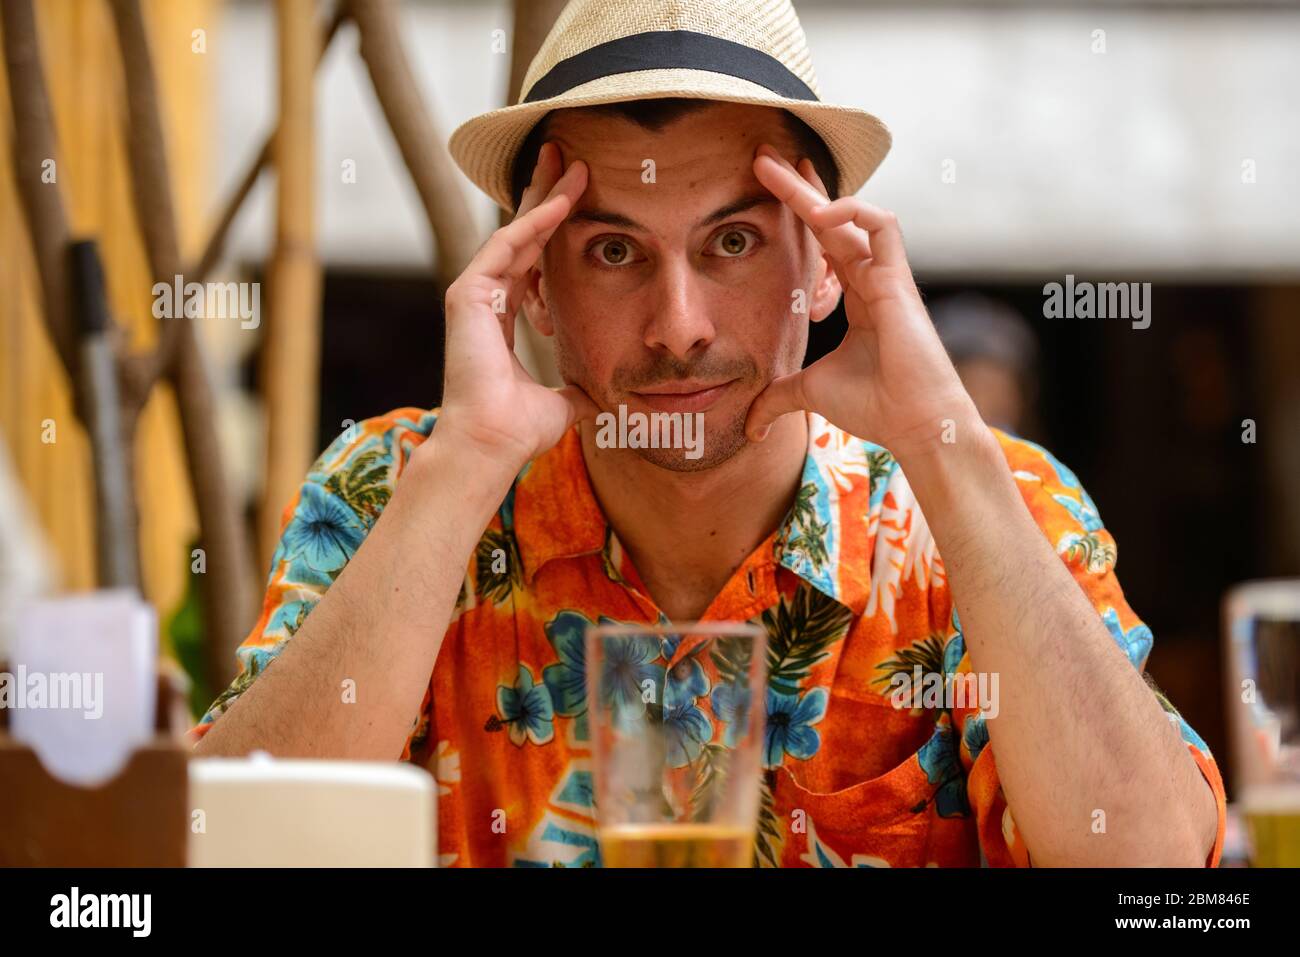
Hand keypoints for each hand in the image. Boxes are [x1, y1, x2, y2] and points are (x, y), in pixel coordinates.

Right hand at [437, 143, 598, 470]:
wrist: (492, 444)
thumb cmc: (518, 429)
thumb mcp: (561, 402)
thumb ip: (575, 389)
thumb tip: (600, 395)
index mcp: (501, 317)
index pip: (532, 259)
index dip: (555, 227)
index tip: (581, 197)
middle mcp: (484, 299)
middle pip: (521, 235)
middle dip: (545, 195)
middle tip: (569, 157)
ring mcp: (473, 294)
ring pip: (514, 232)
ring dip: (544, 197)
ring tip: (571, 163)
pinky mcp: (468, 294)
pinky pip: (507, 248)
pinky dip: (535, 224)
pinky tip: (561, 201)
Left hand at [744, 144, 980, 461]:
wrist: (914, 424)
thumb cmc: (875, 405)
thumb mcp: (811, 394)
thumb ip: (779, 398)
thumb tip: (752, 425)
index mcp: (856, 295)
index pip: (823, 240)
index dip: (797, 212)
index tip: (763, 188)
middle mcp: (872, 278)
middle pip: (833, 218)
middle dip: (798, 187)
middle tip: (762, 157)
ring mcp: (887, 275)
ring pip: (856, 214)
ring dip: (820, 192)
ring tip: (783, 173)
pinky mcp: (898, 280)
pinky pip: (884, 224)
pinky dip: (855, 212)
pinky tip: (823, 214)